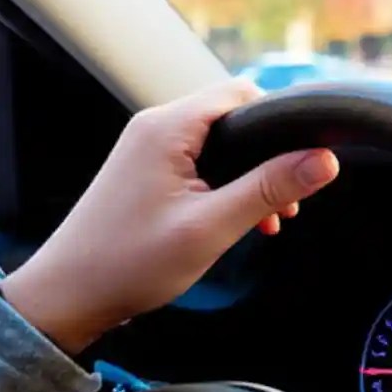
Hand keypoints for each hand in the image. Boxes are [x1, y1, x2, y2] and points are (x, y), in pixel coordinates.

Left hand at [0, 80, 338, 353]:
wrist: (67, 297)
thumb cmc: (128, 263)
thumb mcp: (210, 228)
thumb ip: (269, 189)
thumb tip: (324, 160)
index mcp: (168, 127)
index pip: (243, 94)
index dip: (281, 123)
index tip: (306, 162)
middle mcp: (156, 126)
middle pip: (235, 116)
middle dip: (269, 156)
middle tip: (288, 203)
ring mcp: (149, 147)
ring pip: (222, 142)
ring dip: (251, 175)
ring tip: (268, 219)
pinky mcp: (148, 169)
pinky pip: (202, 161)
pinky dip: (228, 184)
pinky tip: (240, 220)